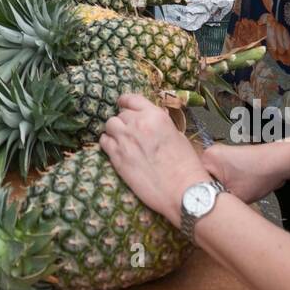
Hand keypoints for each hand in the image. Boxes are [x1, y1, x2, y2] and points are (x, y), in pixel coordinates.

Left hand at [99, 94, 212, 224]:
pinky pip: (104, 142)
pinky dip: (108, 143)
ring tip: (122, 141)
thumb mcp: (177, 135)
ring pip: (110, 125)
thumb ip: (159, 124)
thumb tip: (149, 120)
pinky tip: (115, 150)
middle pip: (120, 114)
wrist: (182, 191)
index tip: (123, 105)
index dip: (125, 102)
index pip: (131, 99)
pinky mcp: (116, 157)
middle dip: (124, 122)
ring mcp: (125, 140)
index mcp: (154, 116)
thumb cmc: (186, 165)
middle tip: (130, 133)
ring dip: (115, 131)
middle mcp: (137, 124)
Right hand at [199, 142, 288, 203]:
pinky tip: (232, 193)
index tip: (201, 208)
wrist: (280, 163)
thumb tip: (207, 213)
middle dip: (209, 193)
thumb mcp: (236, 197)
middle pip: (201, 179)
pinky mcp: (228, 159)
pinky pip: (219, 175)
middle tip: (214, 206)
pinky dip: (224, 185)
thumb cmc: (260, 175)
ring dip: (217, 189)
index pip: (192, 181)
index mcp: (207, 157)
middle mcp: (210, 153)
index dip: (197, 197)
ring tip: (226, 199)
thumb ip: (218, 204)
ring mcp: (219, 155)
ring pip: (211, 179)